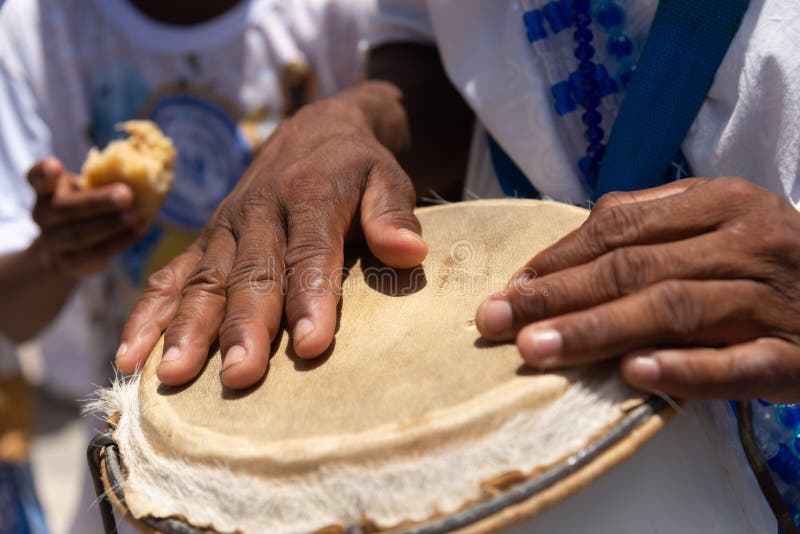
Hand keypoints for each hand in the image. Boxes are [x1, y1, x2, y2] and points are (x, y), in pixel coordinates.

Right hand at [30, 158, 146, 278]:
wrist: (69, 247)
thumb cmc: (86, 206)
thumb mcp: (90, 189)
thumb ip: (105, 181)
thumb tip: (144, 173)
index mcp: (46, 189)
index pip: (37, 178)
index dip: (45, 172)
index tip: (56, 166)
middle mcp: (43, 214)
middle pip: (66, 208)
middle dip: (98, 201)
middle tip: (127, 195)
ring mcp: (52, 240)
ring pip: (80, 234)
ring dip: (112, 224)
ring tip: (137, 216)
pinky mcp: (69, 261)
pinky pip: (95, 252)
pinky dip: (121, 241)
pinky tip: (140, 230)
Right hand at [116, 83, 427, 388]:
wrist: (313, 133)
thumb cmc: (357, 170)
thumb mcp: (386, 178)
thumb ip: (392, 214)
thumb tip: (410, 252)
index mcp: (309, 195)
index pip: (311, 251)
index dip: (312, 297)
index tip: (313, 344)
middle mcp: (259, 212)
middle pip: (250, 273)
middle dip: (243, 325)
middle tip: (240, 375)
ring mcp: (224, 228)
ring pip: (203, 279)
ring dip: (187, 328)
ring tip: (173, 376)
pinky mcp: (204, 241)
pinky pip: (169, 276)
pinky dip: (148, 315)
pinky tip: (130, 356)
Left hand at [476, 178, 799, 402]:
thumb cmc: (771, 260)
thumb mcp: (719, 222)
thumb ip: (650, 228)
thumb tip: (558, 259)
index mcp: (721, 200)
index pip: (620, 227)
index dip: (558, 258)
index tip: (510, 287)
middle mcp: (745, 241)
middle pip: (633, 268)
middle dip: (556, 295)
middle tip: (495, 320)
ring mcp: (771, 299)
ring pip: (671, 310)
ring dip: (597, 330)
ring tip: (536, 349)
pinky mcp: (795, 356)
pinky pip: (735, 364)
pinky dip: (682, 368)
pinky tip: (632, 374)